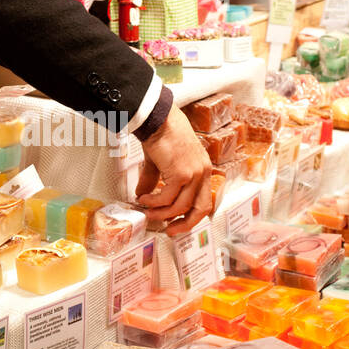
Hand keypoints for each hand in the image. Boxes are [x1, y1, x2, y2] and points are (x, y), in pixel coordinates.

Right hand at [136, 103, 213, 234]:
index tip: (178, 223)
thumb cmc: (161, 132)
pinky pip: (167, 198)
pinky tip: (144, 198)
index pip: (204, 199)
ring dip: (162, 212)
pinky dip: (154, 202)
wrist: (158, 118)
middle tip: (169, 230)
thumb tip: (143, 195)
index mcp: (202, 168)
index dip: (192, 215)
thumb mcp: (160, 161)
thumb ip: (155, 180)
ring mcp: (194, 173)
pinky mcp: (181, 174)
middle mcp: (202, 172)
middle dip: (184, 224)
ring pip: (180, 206)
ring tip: (148, 210)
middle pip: (200, 209)